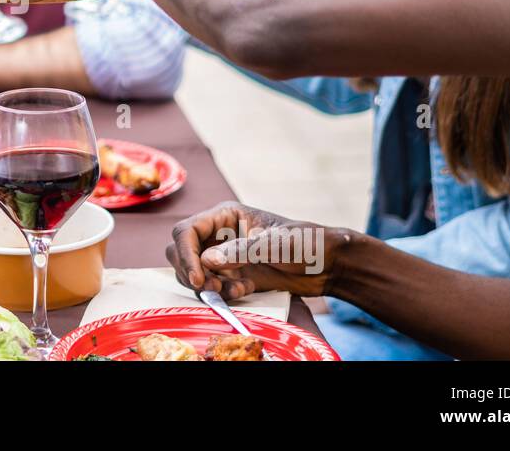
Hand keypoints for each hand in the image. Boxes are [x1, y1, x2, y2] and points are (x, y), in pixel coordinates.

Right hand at [165, 201, 353, 298]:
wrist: (328, 265)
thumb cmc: (307, 243)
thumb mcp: (275, 245)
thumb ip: (240, 251)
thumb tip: (206, 261)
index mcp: (225, 216)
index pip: (186, 231)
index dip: (185, 254)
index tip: (197, 277)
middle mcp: (219, 234)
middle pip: (181, 251)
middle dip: (190, 271)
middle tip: (212, 287)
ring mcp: (225, 256)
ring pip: (193, 271)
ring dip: (207, 285)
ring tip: (233, 289)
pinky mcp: (233, 274)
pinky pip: (212, 286)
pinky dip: (222, 293)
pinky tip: (244, 290)